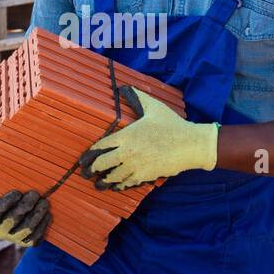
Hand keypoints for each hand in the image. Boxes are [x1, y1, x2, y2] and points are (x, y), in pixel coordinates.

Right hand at [0, 190, 51, 247]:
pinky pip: (35, 238)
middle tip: (35, 193)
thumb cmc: (4, 196)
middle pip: (13, 220)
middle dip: (26, 205)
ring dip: (37, 214)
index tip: (17, 192)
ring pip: (26, 229)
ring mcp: (12, 238)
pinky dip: (43, 226)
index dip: (6, 203)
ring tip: (44, 202)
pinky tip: (47, 214)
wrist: (12, 215)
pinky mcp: (25, 243)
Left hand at [78, 86, 217, 190]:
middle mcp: (127, 152)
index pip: (100, 146)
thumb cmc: (172, 124)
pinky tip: (117, 186)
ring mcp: (135, 166)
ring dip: (104, 180)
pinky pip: (127, 183)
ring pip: (113, 177)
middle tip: (86, 173)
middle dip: (92, 169)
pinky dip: (120, 185)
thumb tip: (122, 87)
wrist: (190, 144)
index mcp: (126, 135)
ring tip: (99, 183)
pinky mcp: (145, 176)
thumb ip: (136, 96)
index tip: (83, 159)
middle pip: (102, 164)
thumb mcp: (153, 107)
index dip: (89, 154)